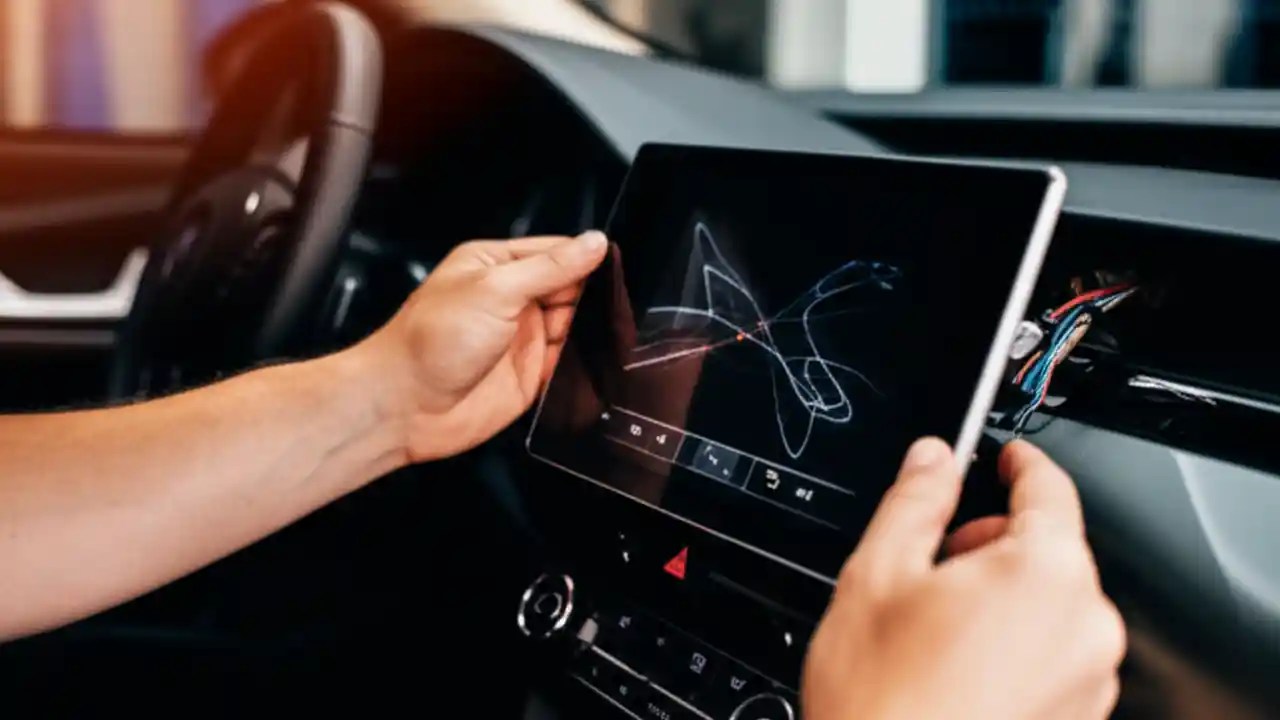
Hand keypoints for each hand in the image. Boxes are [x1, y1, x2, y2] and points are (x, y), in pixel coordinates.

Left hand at [355, 231, 607, 461]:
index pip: (556, 252)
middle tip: (625, 304)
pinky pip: (568, 364)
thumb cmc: (435, 339)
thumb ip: (550, 268)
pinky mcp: (530, 376)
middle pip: (571, 289)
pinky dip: (586, 363)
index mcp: (496, 264)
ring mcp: (522, 338)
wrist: (404, 406)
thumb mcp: (496, 290)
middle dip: (597, 295)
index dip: (587, 258)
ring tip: (622, 331)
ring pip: (574, 326)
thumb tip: (595, 242)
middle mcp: (512, 299)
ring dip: (595, 329)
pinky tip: (608, 360)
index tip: (619, 265)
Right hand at [803, 439, 1125, 719]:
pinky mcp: (1076, 717)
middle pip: (1049, 548)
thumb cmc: (882, 701)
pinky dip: (1013, 642)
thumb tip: (933, 459)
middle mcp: (1085, 626)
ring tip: (934, 628)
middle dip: (992, 542)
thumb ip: (915, 500)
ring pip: (1050, 603)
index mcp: (1045, 574)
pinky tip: (954, 666)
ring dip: (1001, 595)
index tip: (1006, 455)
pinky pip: (1053, 652)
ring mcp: (1087, 679)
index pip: (1049, 488)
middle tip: (933, 564)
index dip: (1020, 461)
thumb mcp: (877, 574)